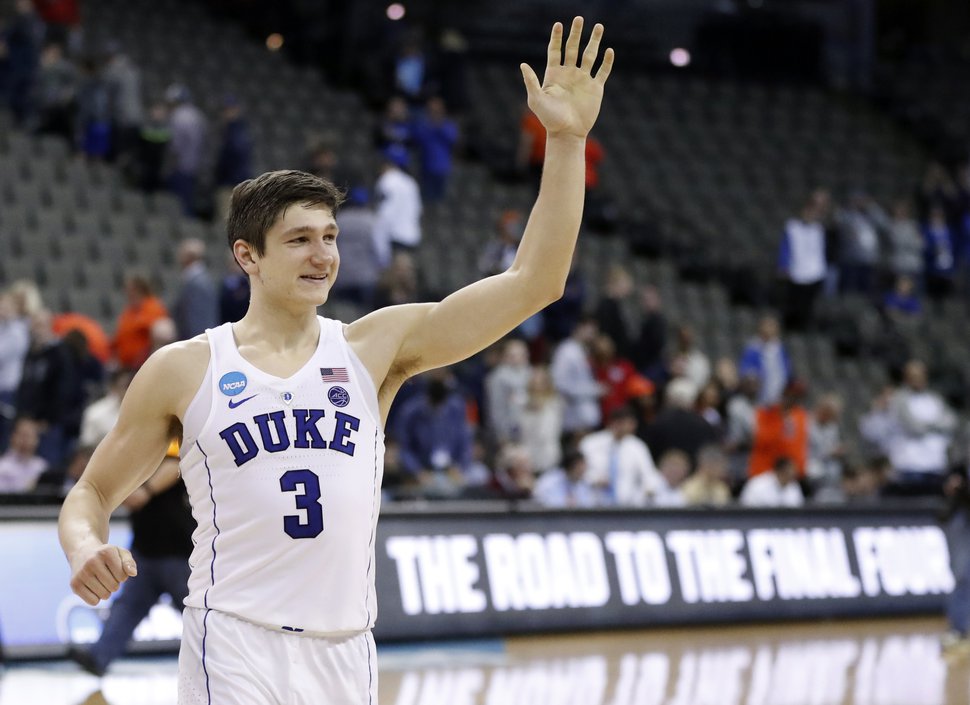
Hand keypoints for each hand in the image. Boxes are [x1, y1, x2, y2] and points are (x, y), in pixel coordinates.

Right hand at [69, 544, 137, 605]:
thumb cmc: (106, 555)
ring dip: (107, 591)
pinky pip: (93, 602)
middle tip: (108, 576)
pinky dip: (97, 598)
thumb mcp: (120, 553)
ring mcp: (81, 573)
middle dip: (115, 584)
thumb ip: (129, 563)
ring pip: (104, 596)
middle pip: (114, 587)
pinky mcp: (74, 584)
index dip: (122, 576)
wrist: (82, 552)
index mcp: (106, 552)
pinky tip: (93, 587)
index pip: (123, 576)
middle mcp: (92, 561)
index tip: (115, 569)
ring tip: (101, 580)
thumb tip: (133, 573)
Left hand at [520, 17, 613, 138]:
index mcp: (554, 74)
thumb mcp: (536, 99)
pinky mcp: (595, 89)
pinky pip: (602, 72)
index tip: (559, 24)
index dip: (556, 37)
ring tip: (599, 26)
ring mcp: (583, 80)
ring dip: (595, 41)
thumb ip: (531, 81)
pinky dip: (606, 62)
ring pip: (590, 56)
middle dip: (576, 33)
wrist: (567, 133)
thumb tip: (523, 64)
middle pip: (573, 48)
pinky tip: (609, 50)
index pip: (555, 50)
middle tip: (579, 19)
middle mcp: (569, 74)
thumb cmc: (549, 119)